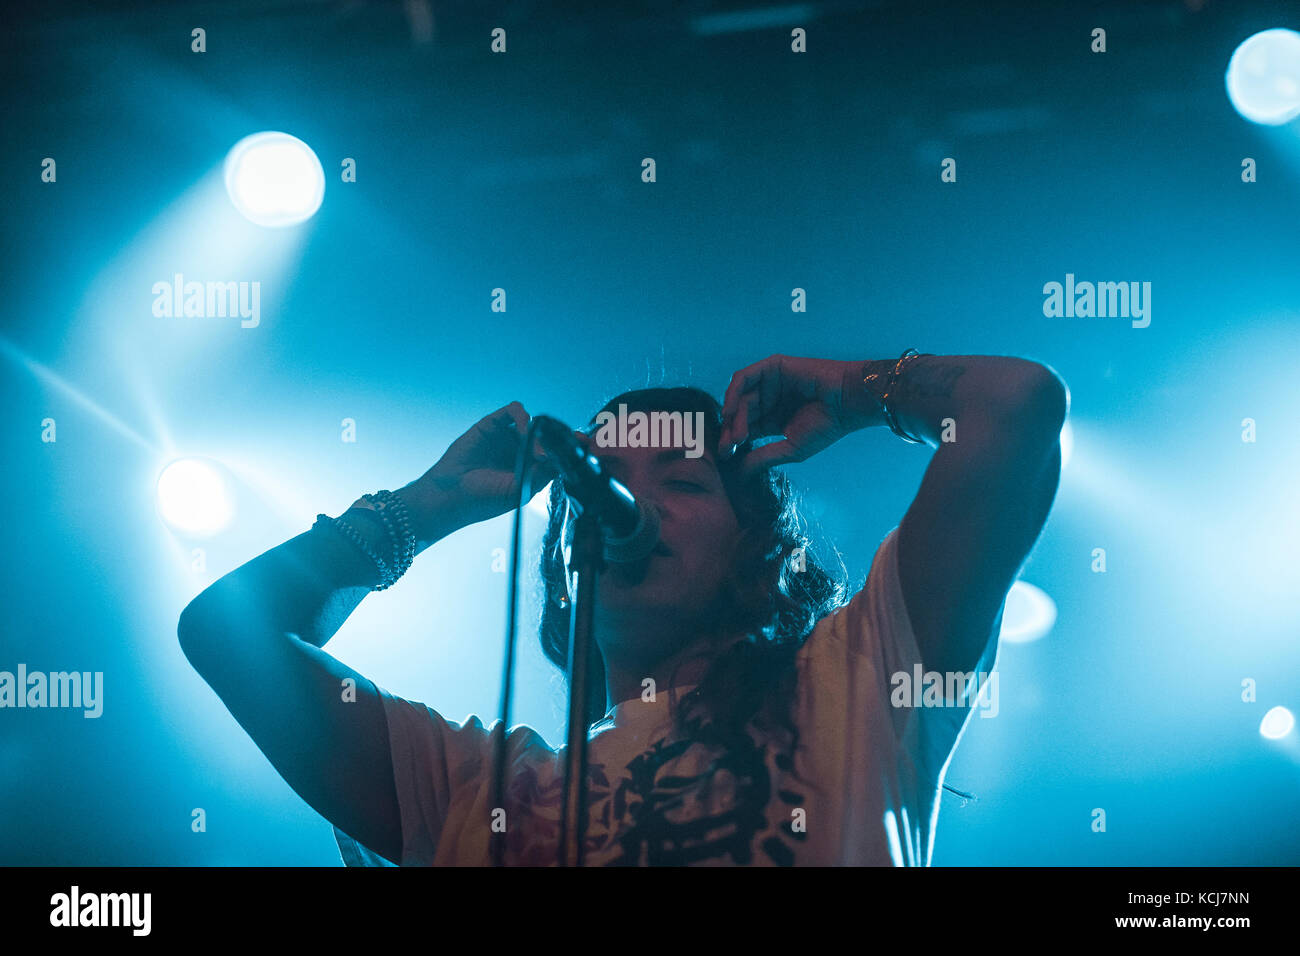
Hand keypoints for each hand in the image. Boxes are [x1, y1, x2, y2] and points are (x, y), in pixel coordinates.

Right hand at [397, 402, 558, 545]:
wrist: (453, 496)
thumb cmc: (485, 499)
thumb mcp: (522, 490)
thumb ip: (544, 473)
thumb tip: (564, 458)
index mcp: (533, 466)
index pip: (558, 450)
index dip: (571, 445)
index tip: (585, 445)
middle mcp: (522, 448)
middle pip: (549, 433)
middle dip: (559, 438)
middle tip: (563, 449)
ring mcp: (508, 435)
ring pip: (534, 422)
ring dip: (540, 433)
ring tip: (535, 454)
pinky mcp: (492, 424)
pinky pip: (514, 411)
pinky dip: (523, 419)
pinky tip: (523, 434)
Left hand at [718, 355, 879, 475]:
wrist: (847, 402)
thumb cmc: (826, 427)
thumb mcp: (790, 449)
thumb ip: (763, 458)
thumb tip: (739, 472)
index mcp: (771, 419)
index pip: (744, 430)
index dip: (732, 442)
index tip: (726, 457)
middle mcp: (768, 400)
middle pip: (739, 415)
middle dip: (730, 431)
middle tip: (728, 447)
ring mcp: (769, 382)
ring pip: (740, 398)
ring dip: (733, 416)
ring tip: (734, 435)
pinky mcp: (771, 367)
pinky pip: (744, 378)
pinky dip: (734, 393)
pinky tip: (730, 411)